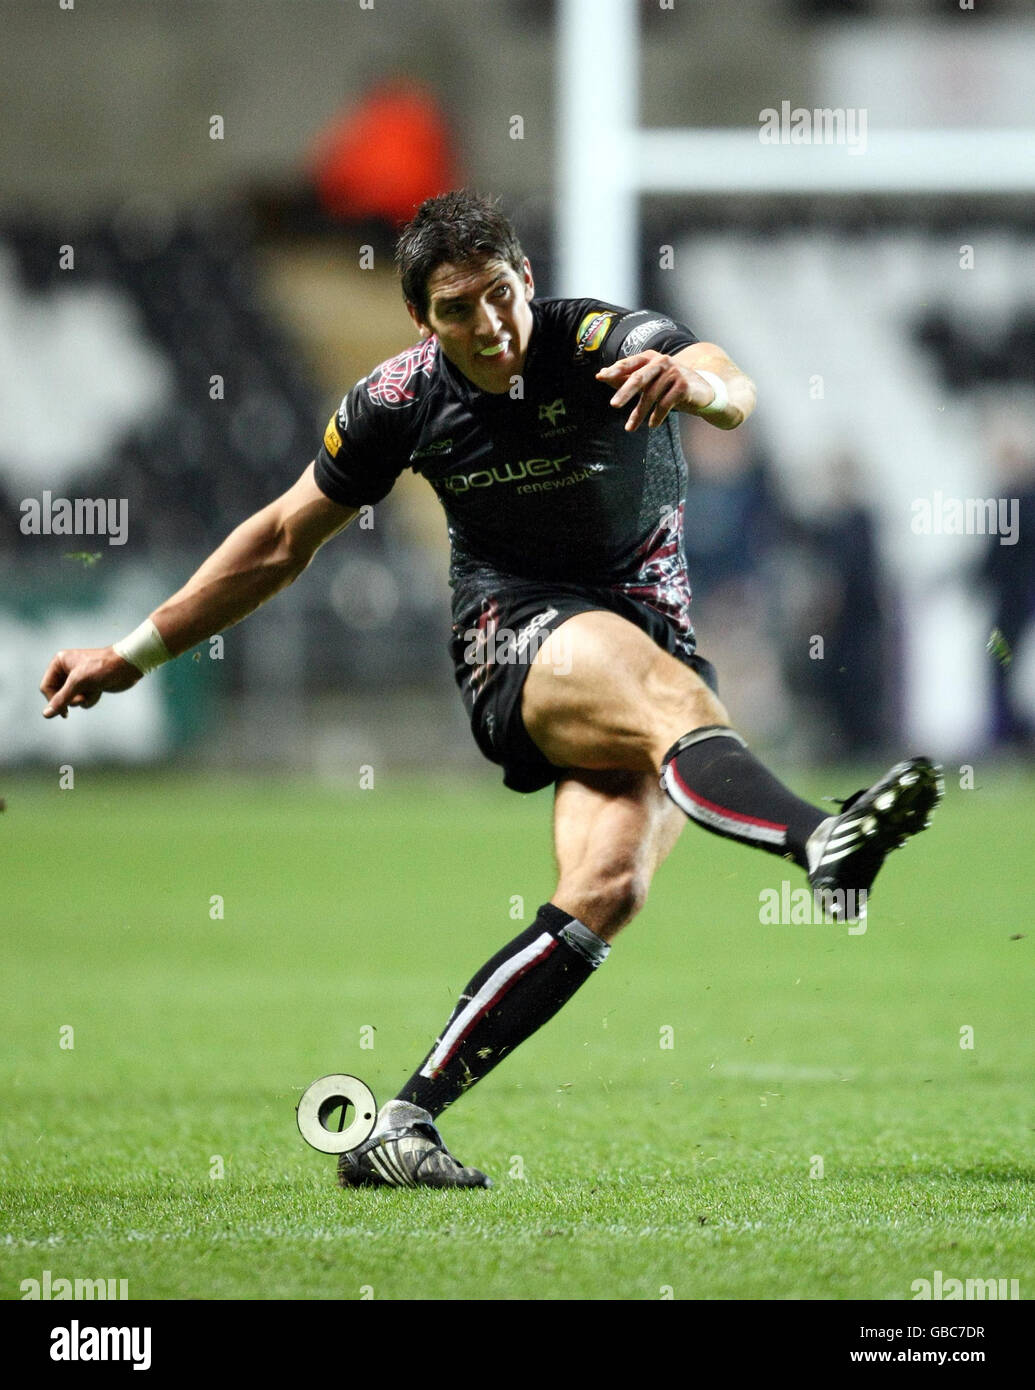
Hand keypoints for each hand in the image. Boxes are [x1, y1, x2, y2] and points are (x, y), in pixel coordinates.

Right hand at [40, 646, 142, 718]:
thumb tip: (46, 714)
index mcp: (60, 662)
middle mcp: (67, 669)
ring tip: (93, 690)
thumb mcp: (79, 682)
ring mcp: (79, 678)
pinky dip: (91, 699)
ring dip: (83, 699)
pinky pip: (83, 700)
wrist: (128, 666)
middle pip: (58, 695)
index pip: (47, 687)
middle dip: (71, 699)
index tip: (64, 712)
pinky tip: (99, 690)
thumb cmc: (102, 668)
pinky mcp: (89, 685)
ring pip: (71, 699)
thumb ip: (62, 699)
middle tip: (81, 700)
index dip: (53, 700)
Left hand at [596, 350, 717, 430]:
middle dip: (625, 392)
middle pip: (639, 378)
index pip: (629, 363)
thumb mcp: (648, 380)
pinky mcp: (683, 386)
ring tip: (630, 428)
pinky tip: (652, 424)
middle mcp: (661, 361)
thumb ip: (626, 377)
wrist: (701, 390)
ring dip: (639, 414)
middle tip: (613, 405)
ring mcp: (673, 372)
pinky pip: (665, 404)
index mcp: (650, 357)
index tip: (600, 377)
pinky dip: (656, 416)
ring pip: (651, 395)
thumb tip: (600, 375)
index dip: (614, 370)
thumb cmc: (668, 385)